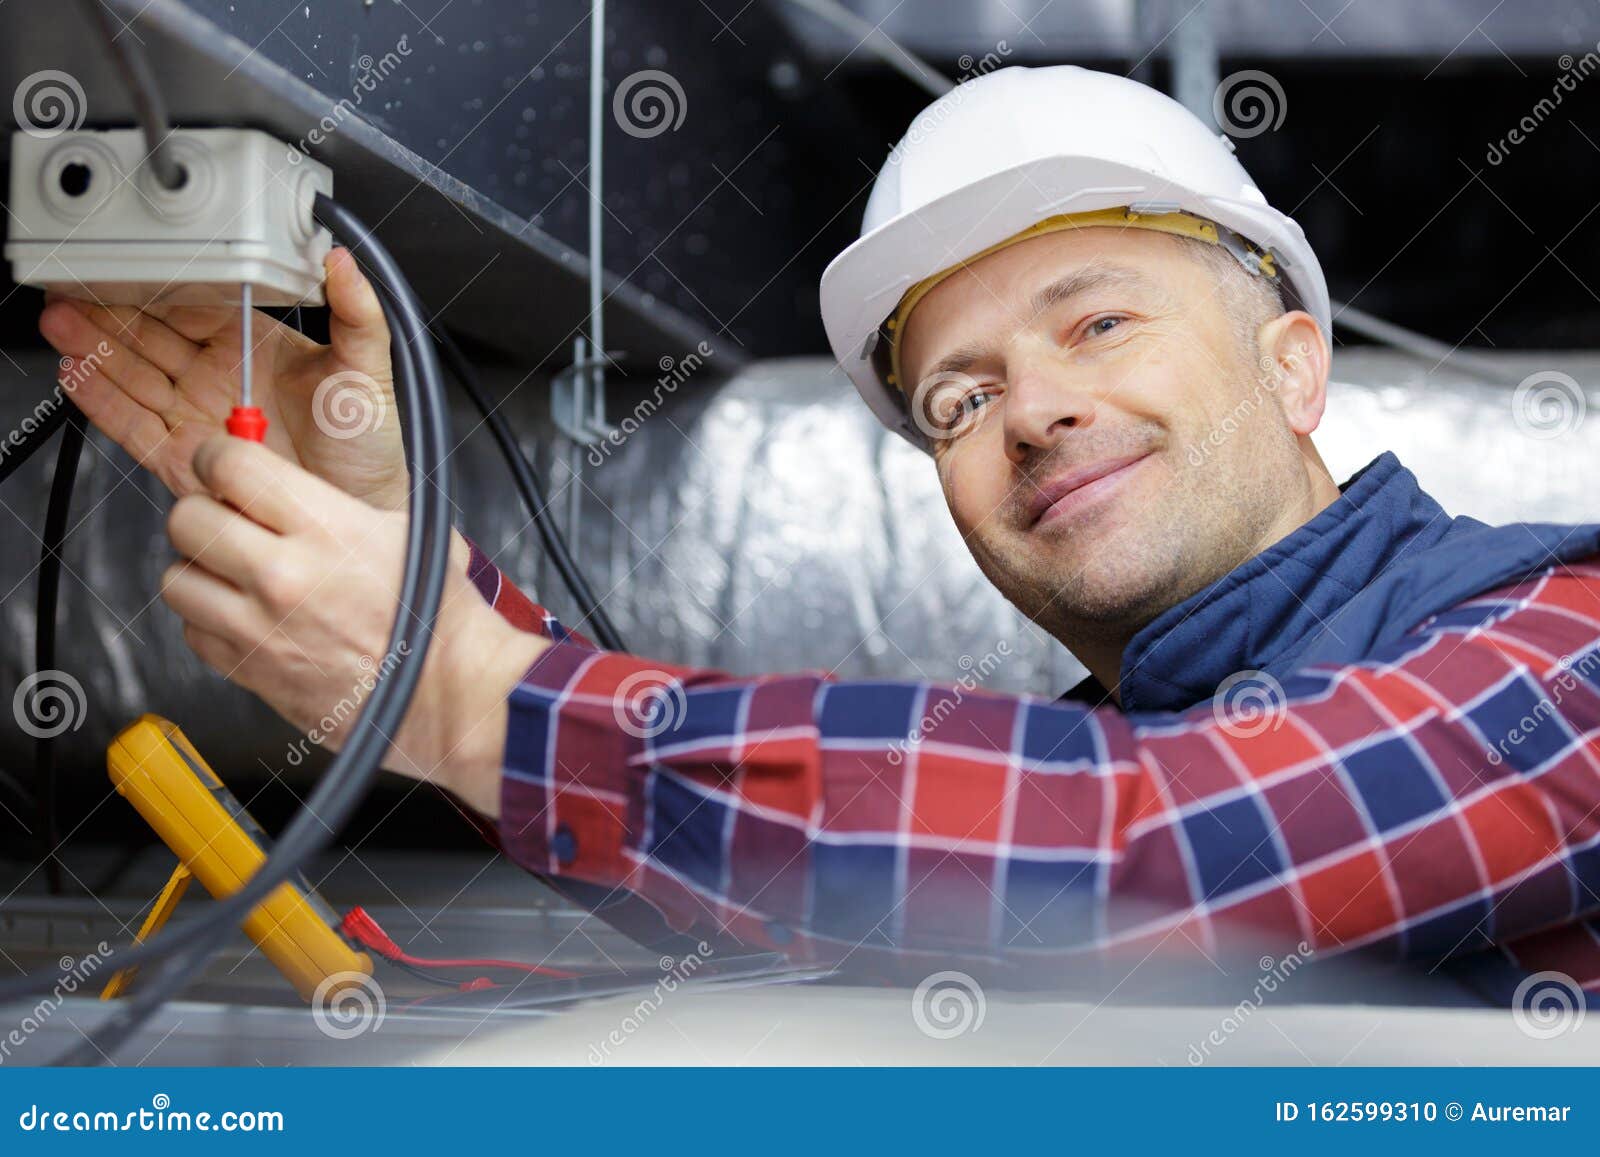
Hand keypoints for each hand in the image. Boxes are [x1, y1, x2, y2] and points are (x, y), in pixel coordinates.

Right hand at [37, 248, 409, 509]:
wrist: (360, 509)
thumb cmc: (365, 443)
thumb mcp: (367, 370)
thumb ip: (357, 313)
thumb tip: (342, 261)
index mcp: (254, 346)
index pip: (196, 305)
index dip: (161, 285)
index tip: (130, 265)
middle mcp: (218, 377)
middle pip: (153, 335)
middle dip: (112, 311)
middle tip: (76, 286)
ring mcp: (197, 415)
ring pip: (135, 375)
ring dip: (97, 348)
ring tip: (62, 322)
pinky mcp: (183, 458)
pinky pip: (134, 426)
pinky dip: (103, 401)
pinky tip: (77, 374)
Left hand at [160, 435, 547, 815]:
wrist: (448, 694)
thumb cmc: (439, 619)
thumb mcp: (404, 531)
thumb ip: (334, 503)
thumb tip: (286, 484)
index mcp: (325, 529)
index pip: (228, 465)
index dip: (218, 457)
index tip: (224, 464)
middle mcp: (282, 576)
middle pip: (187, 519)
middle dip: (205, 512)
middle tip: (229, 518)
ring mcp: (260, 629)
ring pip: (177, 579)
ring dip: (201, 570)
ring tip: (235, 573)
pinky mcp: (252, 673)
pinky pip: (194, 634)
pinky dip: (211, 622)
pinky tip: (247, 618)